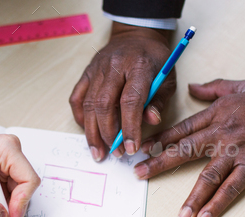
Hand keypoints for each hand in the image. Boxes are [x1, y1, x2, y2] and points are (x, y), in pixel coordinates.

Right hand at [69, 22, 175, 159]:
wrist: (136, 35)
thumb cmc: (154, 60)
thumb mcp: (167, 79)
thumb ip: (159, 101)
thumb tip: (151, 121)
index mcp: (138, 66)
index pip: (130, 101)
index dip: (130, 127)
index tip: (132, 148)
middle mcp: (114, 66)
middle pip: (104, 105)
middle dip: (108, 134)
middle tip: (116, 153)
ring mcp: (97, 69)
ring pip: (89, 105)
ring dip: (92, 132)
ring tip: (99, 152)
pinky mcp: (86, 73)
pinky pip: (77, 98)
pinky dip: (80, 118)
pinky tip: (88, 131)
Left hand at [135, 79, 244, 216]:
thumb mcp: (243, 86)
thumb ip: (214, 88)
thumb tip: (192, 87)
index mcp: (217, 115)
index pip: (182, 129)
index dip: (160, 140)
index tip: (143, 149)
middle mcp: (222, 133)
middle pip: (184, 150)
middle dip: (159, 163)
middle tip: (140, 174)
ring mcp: (237, 151)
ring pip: (207, 176)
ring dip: (192, 197)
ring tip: (180, 215)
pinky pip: (231, 188)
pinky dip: (217, 204)